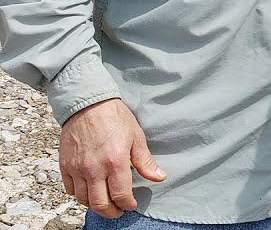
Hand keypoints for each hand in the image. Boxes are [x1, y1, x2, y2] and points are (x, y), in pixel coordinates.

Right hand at [60, 98, 166, 218]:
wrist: (88, 104)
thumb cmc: (114, 117)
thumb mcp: (136, 137)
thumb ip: (145, 161)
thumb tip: (159, 177)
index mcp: (115, 162)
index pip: (121, 195)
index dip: (127, 204)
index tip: (131, 205)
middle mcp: (94, 169)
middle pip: (100, 204)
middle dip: (111, 212)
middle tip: (118, 211)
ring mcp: (77, 169)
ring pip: (83, 199)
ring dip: (95, 205)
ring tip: (105, 202)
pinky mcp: (64, 165)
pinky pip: (70, 189)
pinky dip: (79, 195)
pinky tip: (89, 191)